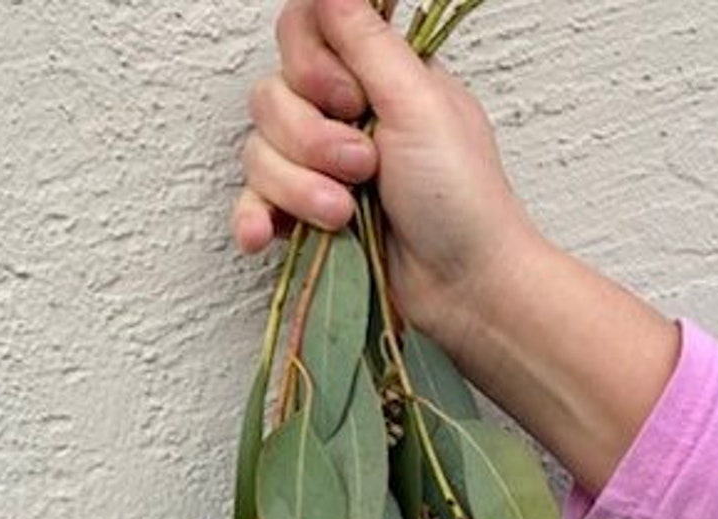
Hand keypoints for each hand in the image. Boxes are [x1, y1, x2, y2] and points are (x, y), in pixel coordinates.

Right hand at [234, 0, 535, 348]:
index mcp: (377, 74)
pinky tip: (265, 235)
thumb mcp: (420, 104)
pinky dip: (254, 216)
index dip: (310, 63)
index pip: (304, 31)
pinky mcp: (306, 218)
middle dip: (310, 138)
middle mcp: (344, 115)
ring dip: (298, 186)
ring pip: (260, 151)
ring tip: (344, 215)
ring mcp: (321, 169)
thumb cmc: (462, 202)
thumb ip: (368, 43)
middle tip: (364, 166)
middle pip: (272, 94)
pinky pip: (252, 202)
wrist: (464, 289)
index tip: (350, 99)